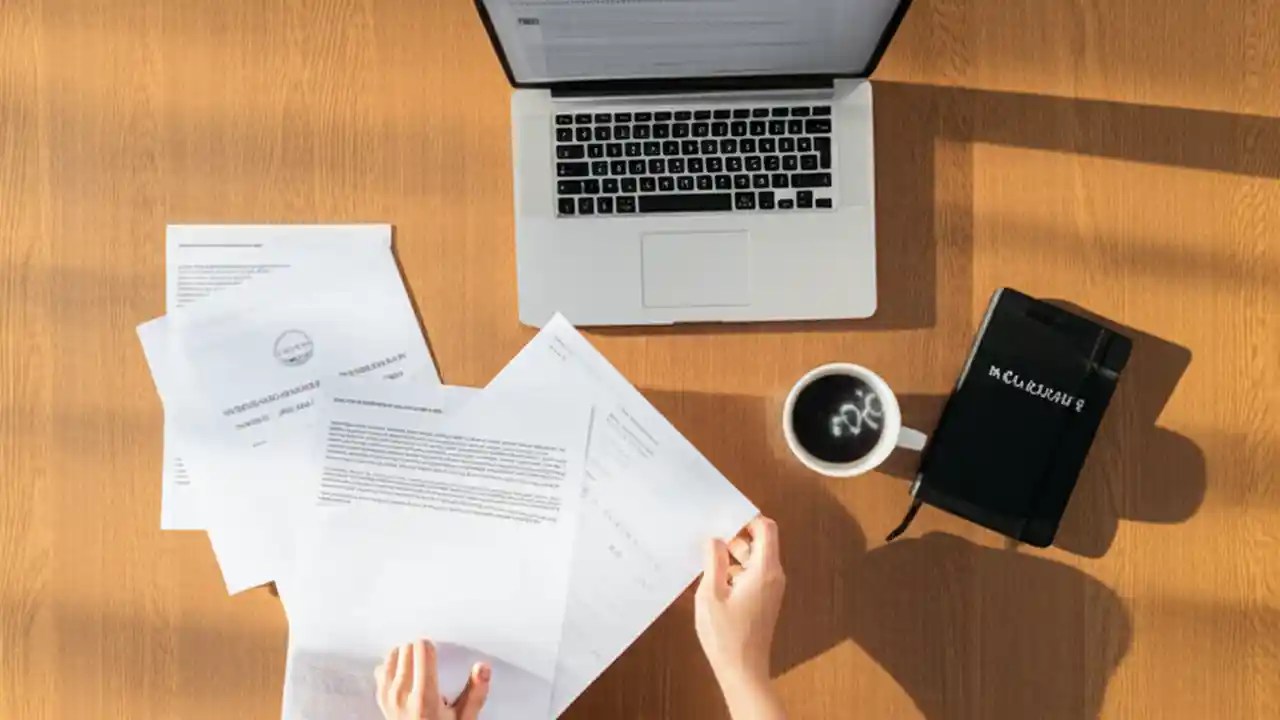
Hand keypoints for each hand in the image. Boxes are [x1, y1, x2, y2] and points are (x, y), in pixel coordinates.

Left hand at [374, 639, 489, 719]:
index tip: (435, 651)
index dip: (430, 647)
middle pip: (407, 649)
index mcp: (425, 697)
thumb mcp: (464, 718)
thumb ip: (476, 693)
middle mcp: (403, 694)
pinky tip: (402, 671)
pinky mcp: (381, 698)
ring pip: (392, 655)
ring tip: (415, 663)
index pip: (421, 652)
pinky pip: (382, 669)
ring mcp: (388, 696)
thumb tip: (482, 667)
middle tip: (427, 660)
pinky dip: (391, 665)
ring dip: (404, 655)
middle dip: (418, 651)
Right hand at [695, 516, 786, 692]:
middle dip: (735, 537)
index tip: (724, 517)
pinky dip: (735, 571)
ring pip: (755, 559)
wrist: (742, 672)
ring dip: (733, 555)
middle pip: (760, 542)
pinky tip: (712, 580)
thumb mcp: (711, 594)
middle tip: (707, 538)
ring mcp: (770, 590)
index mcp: (764, 571)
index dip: (747, 518)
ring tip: (705, 560)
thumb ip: (714, 562)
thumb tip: (715, 539)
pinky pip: (753, 575)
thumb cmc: (726, 636)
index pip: (766, 528)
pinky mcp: (764, 600)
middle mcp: (773, 577)